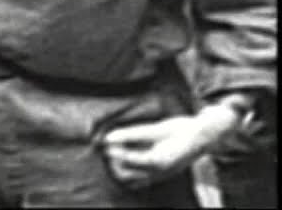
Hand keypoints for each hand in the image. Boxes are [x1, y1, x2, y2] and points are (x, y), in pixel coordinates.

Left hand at [101, 106, 238, 187]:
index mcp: (160, 161)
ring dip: (121, 169)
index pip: (130, 161)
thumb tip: (110, 137)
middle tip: (108, 148)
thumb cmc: (182, 129)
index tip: (105, 143)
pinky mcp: (162, 175)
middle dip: (115, 163)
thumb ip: (133, 133)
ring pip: (133, 181)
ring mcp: (162, 176)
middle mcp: (161, 173)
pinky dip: (130, 172)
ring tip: (115, 152)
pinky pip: (141, 180)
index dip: (115, 152)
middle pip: (128, 176)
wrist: (204, 137)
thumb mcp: (157, 129)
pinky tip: (126, 159)